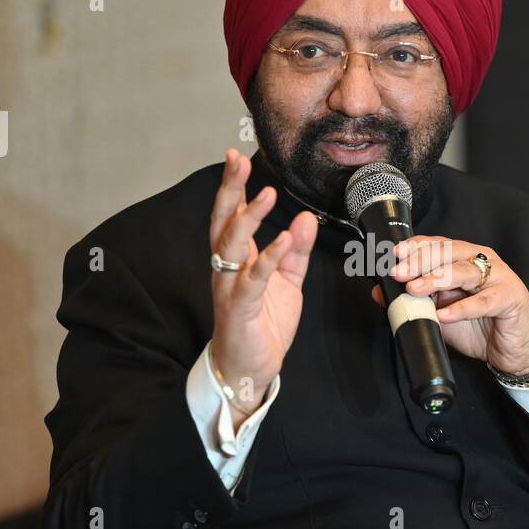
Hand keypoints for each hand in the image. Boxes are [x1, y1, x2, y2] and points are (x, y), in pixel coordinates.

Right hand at [209, 149, 317, 411]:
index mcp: (237, 259)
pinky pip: (255, 278)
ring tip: (267, 194)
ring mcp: (230, 287)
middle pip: (223, 221)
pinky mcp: (241, 307)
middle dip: (230, 190)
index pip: (230, 215)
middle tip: (236, 161)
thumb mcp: (287, 282)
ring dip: (249, 218)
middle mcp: (227, 268)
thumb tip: (306, 219)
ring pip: (233, 245)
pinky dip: (270, 257)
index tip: (235, 157)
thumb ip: (295, 252)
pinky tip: (284, 239)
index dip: (233, 187)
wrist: (249, 370)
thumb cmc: (262, 325)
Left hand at [370, 235, 528, 376]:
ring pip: (464, 271)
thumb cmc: (481, 327)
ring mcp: (499, 277)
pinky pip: (484, 301)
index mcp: (465, 259)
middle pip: (449, 253)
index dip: (416, 247)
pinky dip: (463, 308)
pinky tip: (445, 314)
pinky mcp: (511, 298)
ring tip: (415, 289)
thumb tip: (381, 292)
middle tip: (398, 273)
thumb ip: (414, 302)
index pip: (438, 245)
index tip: (394, 254)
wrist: (515, 351)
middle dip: (420, 262)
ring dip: (437, 278)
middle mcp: (482, 262)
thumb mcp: (440, 314)